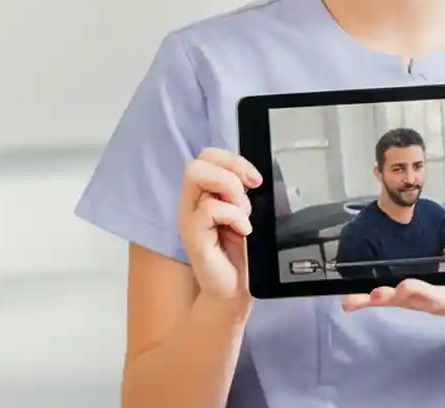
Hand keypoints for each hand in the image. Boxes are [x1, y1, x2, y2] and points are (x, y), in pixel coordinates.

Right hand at [177, 147, 261, 308]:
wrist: (238, 288)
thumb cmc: (243, 252)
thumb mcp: (248, 214)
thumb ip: (244, 193)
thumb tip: (254, 175)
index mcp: (205, 195)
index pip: (207, 156)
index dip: (233, 160)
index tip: (255, 180)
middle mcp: (192, 204)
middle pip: (196, 162)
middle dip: (230, 170)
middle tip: (248, 192)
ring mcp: (189, 219)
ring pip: (197, 176)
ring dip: (231, 191)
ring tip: (243, 215)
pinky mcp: (193, 237)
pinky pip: (210, 209)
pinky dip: (235, 216)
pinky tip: (243, 231)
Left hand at [342, 279, 444, 323]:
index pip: (441, 299)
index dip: (423, 293)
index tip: (406, 287)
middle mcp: (441, 303)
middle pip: (414, 301)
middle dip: (394, 296)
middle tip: (376, 294)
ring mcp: (428, 301)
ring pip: (399, 301)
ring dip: (375, 301)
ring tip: (353, 302)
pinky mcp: (420, 298)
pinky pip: (393, 297)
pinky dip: (370, 299)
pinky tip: (350, 301)